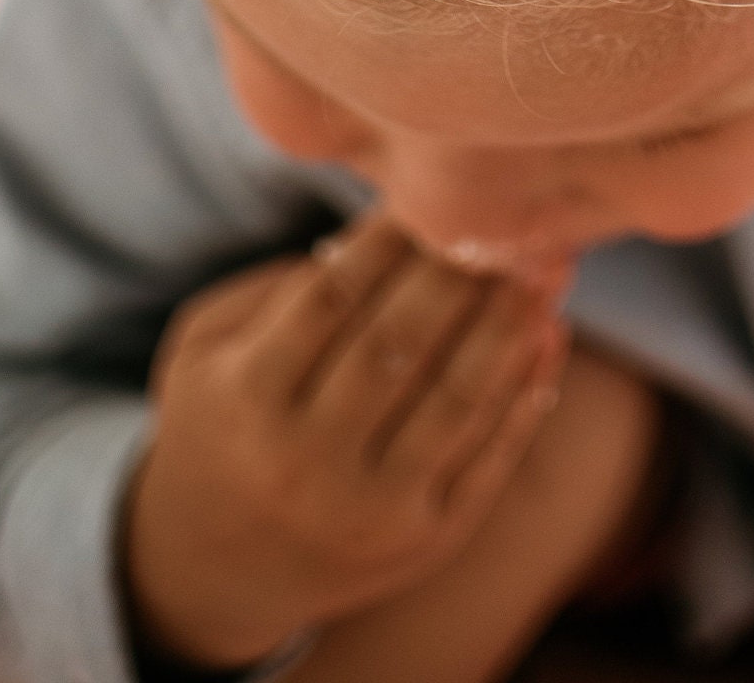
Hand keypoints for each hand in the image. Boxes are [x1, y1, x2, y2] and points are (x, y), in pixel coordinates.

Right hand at [122, 212, 563, 670]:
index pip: (333, 297)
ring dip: (510, 324)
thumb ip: (280, 287)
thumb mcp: (205, 351)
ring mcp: (370, 510)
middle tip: (506, 211)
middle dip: (460, 271)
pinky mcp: (425, 541)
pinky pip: (489, 457)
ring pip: (457, 399)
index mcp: (245, 399)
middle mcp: (305, 463)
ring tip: (546, 263)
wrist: (218, 568)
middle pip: (401, 344)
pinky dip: (525, 392)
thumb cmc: (218, 422)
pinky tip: (548, 335)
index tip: (431, 185)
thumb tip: (387, 233)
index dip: (389, 237)